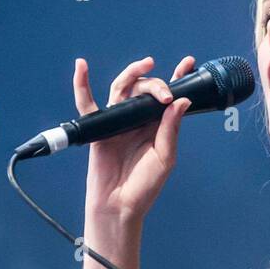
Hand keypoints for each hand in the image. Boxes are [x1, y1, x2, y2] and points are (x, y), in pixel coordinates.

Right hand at [76, 54, 194, 220]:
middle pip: (145, 88)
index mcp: (158, 125)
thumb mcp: (165, 157)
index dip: (178, 78)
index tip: (188, 63)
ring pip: (122, 88)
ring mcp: (118, 121)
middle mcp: (139, 119)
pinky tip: (81, 66)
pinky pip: (87, 103)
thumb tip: (181, 101)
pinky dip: (81, 84)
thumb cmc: (145, 186)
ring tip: (144, 64)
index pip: (169, 96)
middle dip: (157, 85)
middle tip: (165, 96)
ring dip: (132, 72)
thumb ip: (171, 129)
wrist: (120, 205)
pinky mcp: (98, 127)